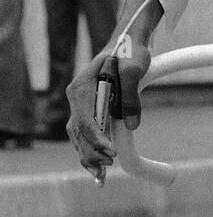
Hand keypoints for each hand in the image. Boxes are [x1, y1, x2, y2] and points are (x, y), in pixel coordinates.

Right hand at [66, 35, 150, 181]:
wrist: (127, 42)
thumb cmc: (130, 52)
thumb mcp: (134, 68)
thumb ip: (131, 95)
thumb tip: (132, 124)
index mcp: (81, 87)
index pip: (85, 120)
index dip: (97, 139)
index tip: (112, 151)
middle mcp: (75, 97)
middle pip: (78, 132)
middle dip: (92, 152)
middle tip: (109, 165)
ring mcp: (80, 104)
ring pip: (79, 137)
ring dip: (89, 156)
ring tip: (102, 174)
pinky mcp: (88, 110)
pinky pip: (85, 135)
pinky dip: (90, 151)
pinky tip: (98, 170)